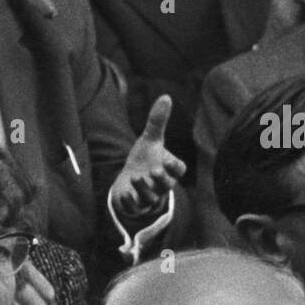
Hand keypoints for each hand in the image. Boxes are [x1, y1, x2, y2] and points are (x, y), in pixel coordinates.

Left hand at [109, 95, 185, 218]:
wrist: (129, 179)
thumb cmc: (145, 158)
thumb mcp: (150, 139)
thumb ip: (158, 120)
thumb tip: (166, 96)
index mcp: (168, 168)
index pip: (179, 169)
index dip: (175, 166)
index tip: (166, 159)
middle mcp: (161, 184)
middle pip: (167, 185)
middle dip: (161, 179)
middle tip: (154, 170)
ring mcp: (149, 196)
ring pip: (151, 197)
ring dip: (144, 188)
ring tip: (136, 177)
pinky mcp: (136, 205)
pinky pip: (136, 208)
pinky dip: (131, 202)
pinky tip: (125, 194)